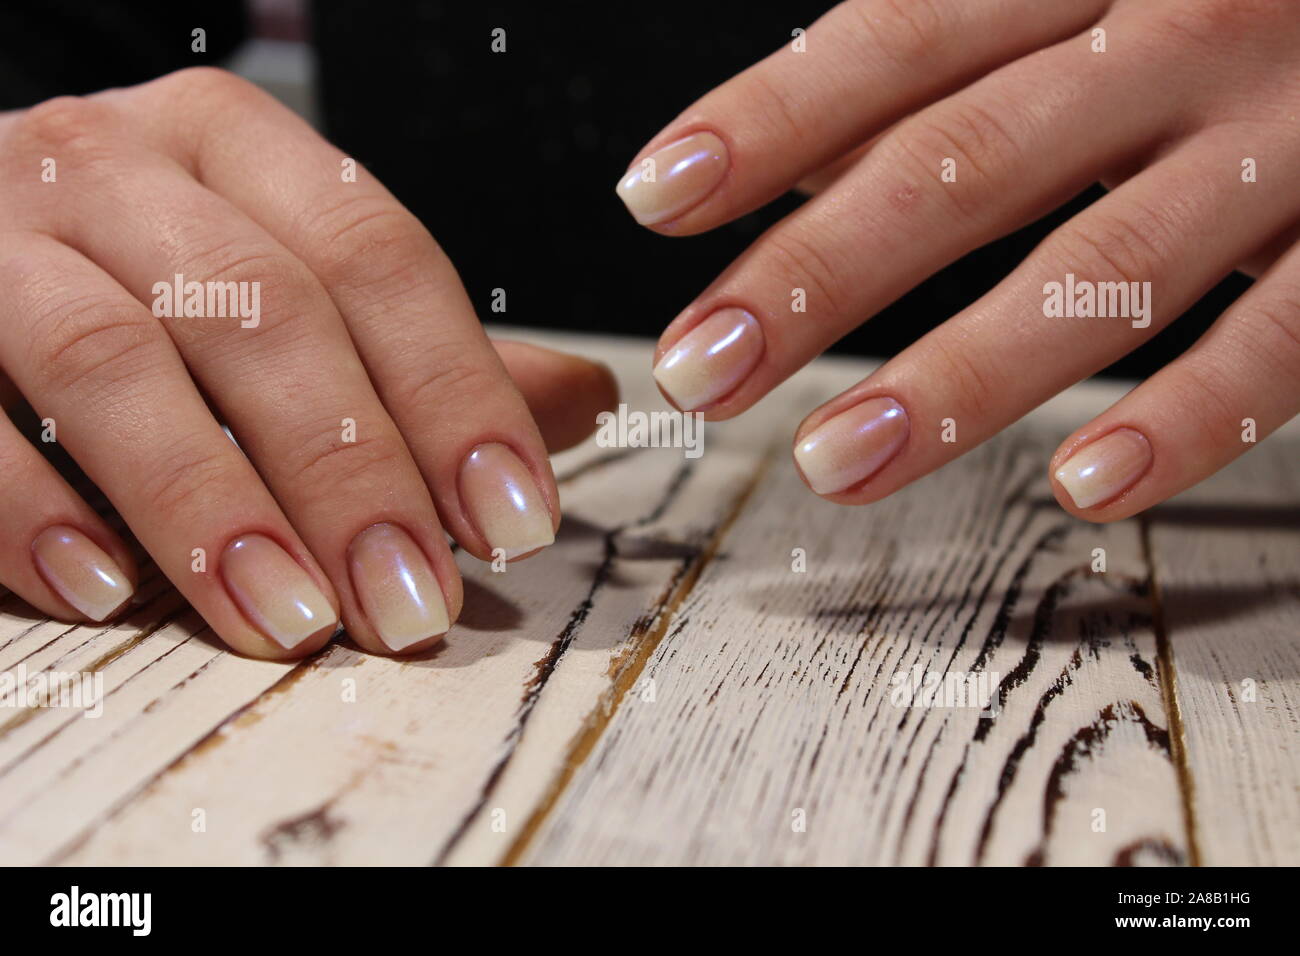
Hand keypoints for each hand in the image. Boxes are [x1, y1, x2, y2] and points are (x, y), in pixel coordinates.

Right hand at [0, 68, 614, 658]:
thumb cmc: (146, 276)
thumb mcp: (288, 284)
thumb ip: (422, 353)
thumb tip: (584, 402)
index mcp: (236, 147)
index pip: (377, 257)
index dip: (455, 393)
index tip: (513, 519)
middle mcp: (115, 164)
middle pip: (262, 312)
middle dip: (351, 471)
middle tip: (410, 600)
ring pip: (112, 357)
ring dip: (213, 505)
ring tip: (291, 617)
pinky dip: (31, 508)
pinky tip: (107, 591)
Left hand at [617, 0, 1299, 517]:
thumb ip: (958, 69)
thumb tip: (798, 159)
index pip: (901, 41)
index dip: (769, 119)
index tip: (656, 197)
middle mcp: (1182, 37)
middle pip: (968, 164)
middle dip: (816, 277)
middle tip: (701, 370)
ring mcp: (1288, 139)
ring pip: (1101, 268)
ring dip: (956, 378)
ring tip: (833, 460)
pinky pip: (1279, 344)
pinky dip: (1185, 422)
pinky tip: (1083, 487)